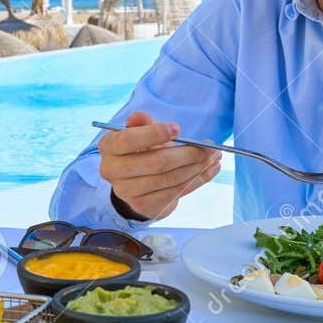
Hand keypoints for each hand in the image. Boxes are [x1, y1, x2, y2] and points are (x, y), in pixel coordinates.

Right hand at [98, 111, 220, 221]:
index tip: (178, 129)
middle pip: (155, 162)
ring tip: (213, 156)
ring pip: (168, 179)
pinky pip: (174, 193)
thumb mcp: (141, 133)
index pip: (128, 140)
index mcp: (109, 146)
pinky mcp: (143, 206)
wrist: (136, 184)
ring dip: (196, 167)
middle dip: (187, 154)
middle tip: (209, 147)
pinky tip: (209, 169)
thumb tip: (138, 117)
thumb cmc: (140, 151)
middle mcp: (112, 170)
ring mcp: (126, 192)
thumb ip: (144, 123)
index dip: (153, 134)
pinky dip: (196, 180)